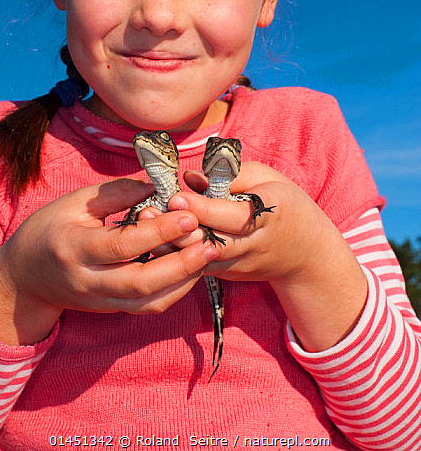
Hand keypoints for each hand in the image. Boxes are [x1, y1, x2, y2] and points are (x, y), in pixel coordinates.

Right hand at [0, 179, 218, 345]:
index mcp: (74, 247)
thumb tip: (157, 185)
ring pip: (148, 302)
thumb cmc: (51, 229)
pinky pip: (147, 307)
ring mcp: (99, 300)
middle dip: (180, 264)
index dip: (158, 231)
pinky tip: (192, 270)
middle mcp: (87, 280)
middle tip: (210, 242)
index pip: (122, 245)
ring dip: (183, 281)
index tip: (188, 214)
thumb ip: (116, 193)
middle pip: (140, 282)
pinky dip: (174, 292)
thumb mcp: (75, 202)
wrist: (25, 276)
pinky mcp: (111, 309)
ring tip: (208, 255)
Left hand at [146, 162, 367, 351]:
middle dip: (177, 228)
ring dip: (169, 243)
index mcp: (268, 217)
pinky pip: (195, 265)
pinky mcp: (226, 274)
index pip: (228, 216)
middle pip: (210, 241)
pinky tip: (152, 237)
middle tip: (148, 211)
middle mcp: (252, 246)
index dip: (200, 206)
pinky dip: (173, 253)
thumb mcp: (269, 180)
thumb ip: (231, 175)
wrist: (306, 255)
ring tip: (144, 224)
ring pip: (198, 258)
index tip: (174, 195)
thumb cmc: (286, 206)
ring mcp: (238, 265)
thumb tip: (191, 177)